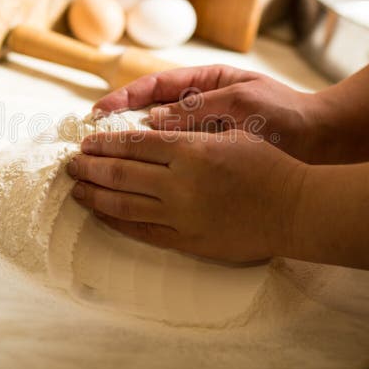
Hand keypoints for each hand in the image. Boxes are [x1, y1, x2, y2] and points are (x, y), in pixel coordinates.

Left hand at [66, 129, 304, 262]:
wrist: (296, 209)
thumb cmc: (269, 164)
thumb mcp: (231, 131)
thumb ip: (189, 128)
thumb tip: (149, 127)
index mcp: (191, 150)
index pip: (133, 144)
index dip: (105, 143)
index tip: (87, 141)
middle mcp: (180, 183)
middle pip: (121, 172)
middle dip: (91, 167)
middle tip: (72, 163)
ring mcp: (182, 216)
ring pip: (124, 204)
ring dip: (96, 194)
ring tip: (77, 188)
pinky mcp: (188, 241)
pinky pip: (142, 232)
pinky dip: (117, 221)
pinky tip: (102, 213)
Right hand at [93, 65, 329, 162]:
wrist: (324, 141)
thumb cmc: (286, 114)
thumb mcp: (240, 105)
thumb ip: (197, 110)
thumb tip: (153, 121)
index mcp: (206, 82)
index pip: (155, 86)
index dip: (124, 98)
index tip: (98, 113)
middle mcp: (201, 104)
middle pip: (150, 111)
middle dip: (120, 125)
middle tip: (93, 143)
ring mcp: (206, 130)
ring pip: (161, 138)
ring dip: (136, 148)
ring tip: (109, 163)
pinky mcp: (213, 155)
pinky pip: (178, 158)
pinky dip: (160, 166)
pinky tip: (144, 180)